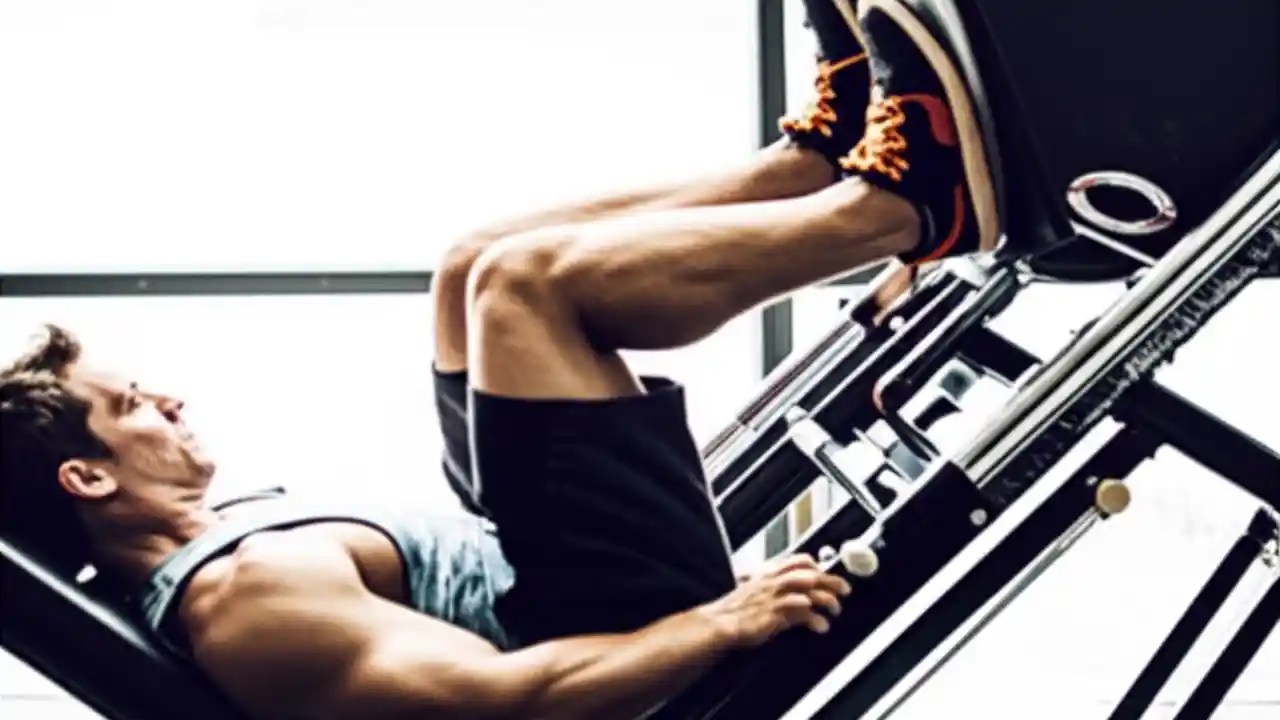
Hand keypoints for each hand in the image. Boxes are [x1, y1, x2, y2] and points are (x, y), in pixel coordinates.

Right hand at [707, 554, 851, 648]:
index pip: (798, 560)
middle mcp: (774, 581)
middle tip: (845, 589)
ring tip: (836, 609)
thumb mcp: (753, 590)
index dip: (816, 565)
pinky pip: (801, 611)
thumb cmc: (734, 610)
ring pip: (809, 590)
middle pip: (810, 574)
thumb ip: (771, 588)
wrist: (719, 622)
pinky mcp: (775, 614)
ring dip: (827, 599)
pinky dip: (814, 618)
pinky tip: (822, 626)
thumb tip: (787, 592)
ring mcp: (775, 597)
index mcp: (768, 573)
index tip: (826, 573)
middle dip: (831, 580)